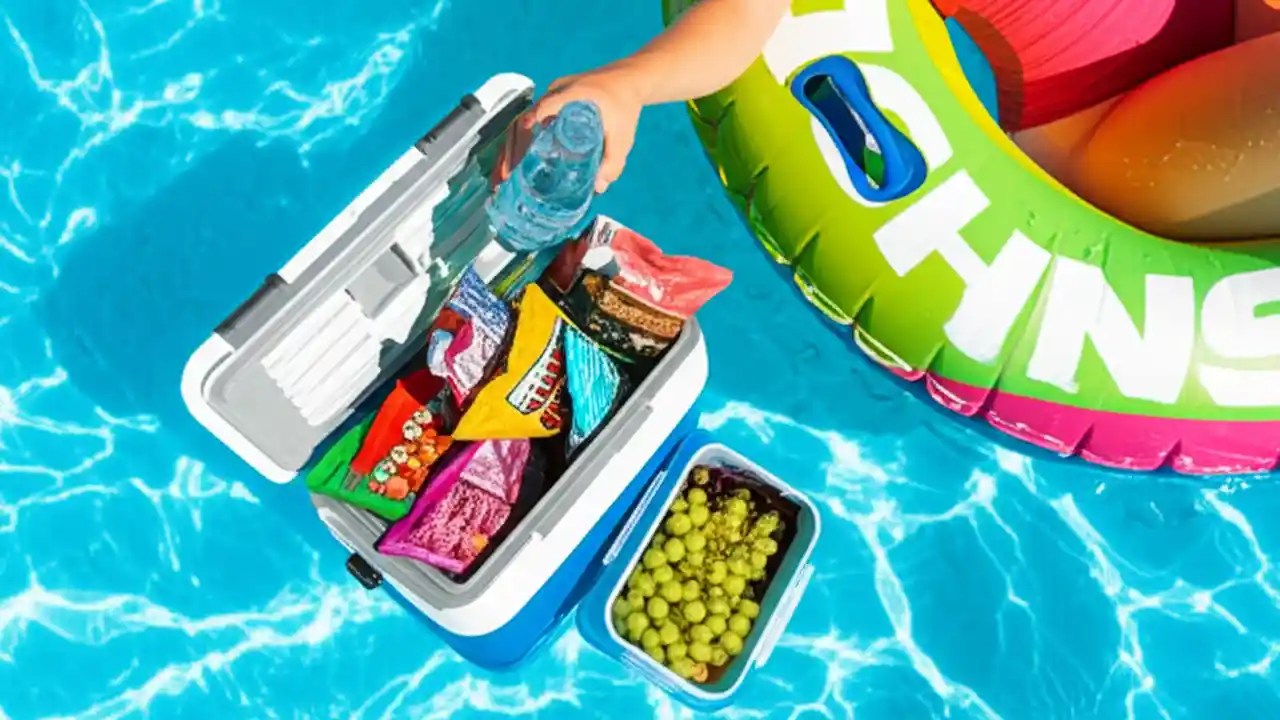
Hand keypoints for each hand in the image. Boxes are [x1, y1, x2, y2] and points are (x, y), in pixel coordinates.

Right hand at [495, 65, 646, 193]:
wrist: (629, 80)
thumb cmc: (625, 105)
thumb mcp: (622, 136)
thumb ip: (613, 162)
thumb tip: (598, 188)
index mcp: (573, 94)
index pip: (544, 108)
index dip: (529, 128)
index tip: (518, 153)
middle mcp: (558, 91)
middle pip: (526, 118)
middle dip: (512, 148)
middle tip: (506, 174)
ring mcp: (554, 93)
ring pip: (526, 119)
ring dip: (514, 145)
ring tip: (507, 172)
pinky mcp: (554, 99)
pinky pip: (534, 117)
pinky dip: (524, 138)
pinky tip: (519, 159)